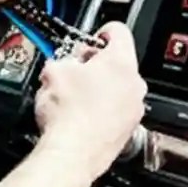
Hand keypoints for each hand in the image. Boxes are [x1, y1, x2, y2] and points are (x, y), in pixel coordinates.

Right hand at [33, 23, 146, 182]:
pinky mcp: (128, 130)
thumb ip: (63, 58)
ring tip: (74, 99)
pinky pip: (117, 112)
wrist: (71, 155)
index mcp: (120, 61)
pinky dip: (102, 111)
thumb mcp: (53, 71)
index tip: (90, 41)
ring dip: (99, 90)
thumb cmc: (66, 114)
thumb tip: (64, 62)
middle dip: (96, 65)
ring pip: (118, 89)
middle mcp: (134, 84)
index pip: (118, 31)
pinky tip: (81, 118)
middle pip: (118, 63)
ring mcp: (134, 109)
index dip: (100, 32)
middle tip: (74, 73)